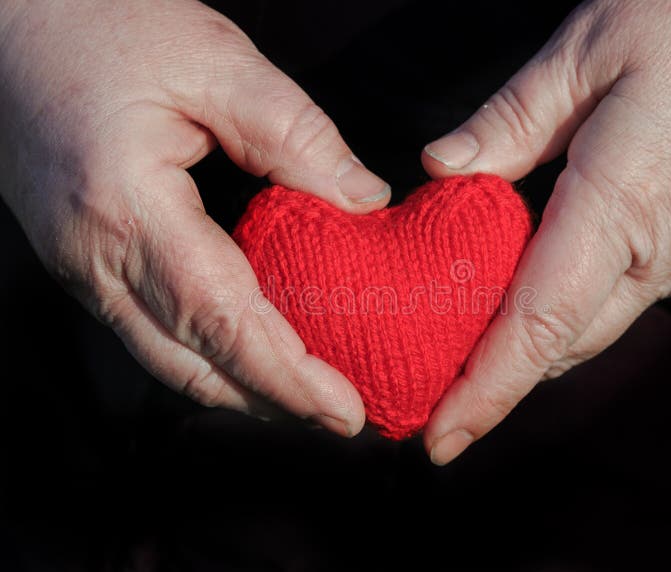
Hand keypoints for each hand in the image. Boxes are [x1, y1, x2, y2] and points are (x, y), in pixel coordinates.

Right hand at [0, 0, 391, 434]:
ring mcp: (81, 265)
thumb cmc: (101, 25)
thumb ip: (297, 136)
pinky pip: (150, 331)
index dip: (286, 377)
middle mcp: (93, 256)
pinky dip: (208, 356)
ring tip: (305, 400)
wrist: (12, 20)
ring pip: (166, 359)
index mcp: (125, 207)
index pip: (220, 320)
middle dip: (270, 404)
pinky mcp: (85, 259)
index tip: (343, 412)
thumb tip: (365, 202)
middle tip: (340, 420)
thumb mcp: (215, 62)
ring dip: (240, 390)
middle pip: (191, 362)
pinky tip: (250, 351)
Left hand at [421, 0, 670, 462]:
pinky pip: (628, 291)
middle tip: (433, 395)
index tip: (441, 441)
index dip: (486, 390)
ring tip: (471, 351)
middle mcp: (666, 249)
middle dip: (497, 379)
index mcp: (623, 203)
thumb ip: (509, 122)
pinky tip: (538, 286)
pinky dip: (573, 304)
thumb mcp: (589, 50)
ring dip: (533, 342)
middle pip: (564, 340)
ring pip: (597, 320)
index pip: (539, 325)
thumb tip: (441, 169)